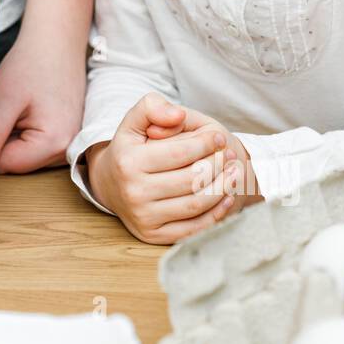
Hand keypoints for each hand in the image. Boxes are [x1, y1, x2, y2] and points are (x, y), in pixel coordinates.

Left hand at [0, 24, 86, 180]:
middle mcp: (67, 149)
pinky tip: (28, 109)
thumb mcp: (2, 102)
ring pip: (23, 155)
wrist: (56, 41)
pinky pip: (35, 145)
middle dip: (3, 139)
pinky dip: (25, 130)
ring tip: (20, 106)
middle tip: (8, 108)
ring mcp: (69, 143)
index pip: (5, 166)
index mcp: (54, 143)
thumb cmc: (31, 64)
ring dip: (13, 135)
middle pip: (16, 163)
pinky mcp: (66, 135)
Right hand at [85, 93, 242, 243]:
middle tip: (230, 155)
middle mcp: (133, 192)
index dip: (205, 144)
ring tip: (233, 173)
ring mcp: (143, 217)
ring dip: (222, 188)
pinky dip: (216, 214)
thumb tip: (178, 115)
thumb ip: (152, 107)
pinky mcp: (153, 236)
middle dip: (218, 165)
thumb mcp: (133, 122)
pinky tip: (226, 196)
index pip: (179, 152)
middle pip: (191, 179)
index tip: (219, 137)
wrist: (109, 185)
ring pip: (196, 204)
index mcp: (129, 162)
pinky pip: (193, 228)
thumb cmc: (130, 150)